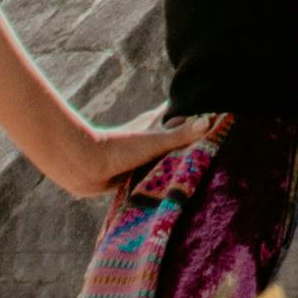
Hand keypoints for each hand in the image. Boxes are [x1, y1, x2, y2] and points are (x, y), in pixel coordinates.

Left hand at [63, 110, 218, 201]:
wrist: (84, 167)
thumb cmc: (118, 149)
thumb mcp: (154, 141)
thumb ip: (180, 134)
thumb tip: (209, 122)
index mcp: (153, 123)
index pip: (177, 111)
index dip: (193, 111)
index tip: (212, 114)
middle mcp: (147, 137)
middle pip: (172, 134)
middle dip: (187, 138)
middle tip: (210, 145)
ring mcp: (139, 155)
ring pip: (162, 155)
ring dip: (174, 160)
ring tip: (196, 168)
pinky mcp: (130, 172)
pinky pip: (152, 174)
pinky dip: (162, 177)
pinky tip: (172, 186)